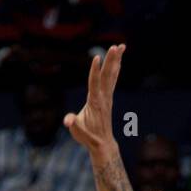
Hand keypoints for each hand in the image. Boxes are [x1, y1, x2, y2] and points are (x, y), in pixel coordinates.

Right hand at [63, 44, 124, 159]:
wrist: (102, 144)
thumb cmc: (88, 137)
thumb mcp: (78, 132)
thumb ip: (74, 125)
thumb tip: (68, 121)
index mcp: (95, 103)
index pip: (94, 84)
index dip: (95, 71)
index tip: (96, 57)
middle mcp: (103, 98)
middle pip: (107, 76)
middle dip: (111, 61)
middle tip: (116, 46)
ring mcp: (107, 97)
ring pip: (112, 76)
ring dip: (116, 60)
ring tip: (121, 46)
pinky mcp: (108, 97)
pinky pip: (113, 80)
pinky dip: (116, 69)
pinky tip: (118, 60)